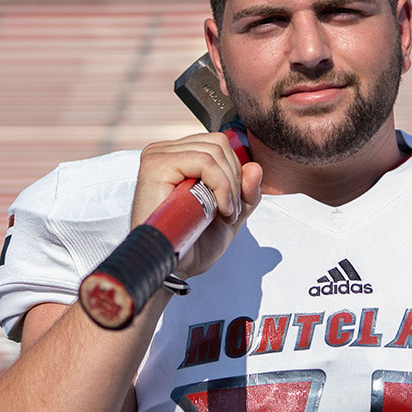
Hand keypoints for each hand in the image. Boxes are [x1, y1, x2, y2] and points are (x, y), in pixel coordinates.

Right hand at [130, 132, 261, 279]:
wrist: (174, 267)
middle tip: (228, 213)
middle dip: (234, 181)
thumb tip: (255, 166)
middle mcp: (164, 152)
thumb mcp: (231, 213)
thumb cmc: (194, 243)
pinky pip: (205, 162)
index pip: (219, 145)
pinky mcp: (156, 166)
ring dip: (228, 187)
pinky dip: (221, 186)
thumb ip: (246, 191)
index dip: (235, 174)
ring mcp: (158, 156)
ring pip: (215, 152)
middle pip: (219, 144)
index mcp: (178, 157)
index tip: (231, 208)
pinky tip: (217, 210)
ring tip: (222, 214)